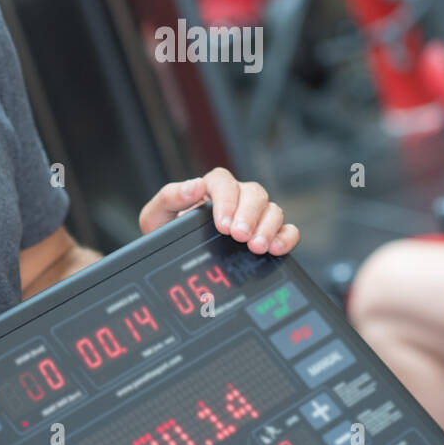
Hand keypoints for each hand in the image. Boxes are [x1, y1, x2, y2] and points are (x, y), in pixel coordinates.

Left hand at [138, 167, 299, 255]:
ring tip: (256, 247)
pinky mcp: (268, 235)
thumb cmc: (167, 234)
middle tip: (239, 236)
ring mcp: (255, 217)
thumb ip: (169, 197)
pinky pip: (287, 230)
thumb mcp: (156, 216)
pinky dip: (286, 237)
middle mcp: (237, 199)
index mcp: (211, 189)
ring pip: (272, 210)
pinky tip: (276, 248)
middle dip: (249, 215)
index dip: (227, 200)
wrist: (176, 263)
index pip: (223, 181)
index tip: (222, 224)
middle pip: (254, 193)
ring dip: (267, 228)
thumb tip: (194, 185)